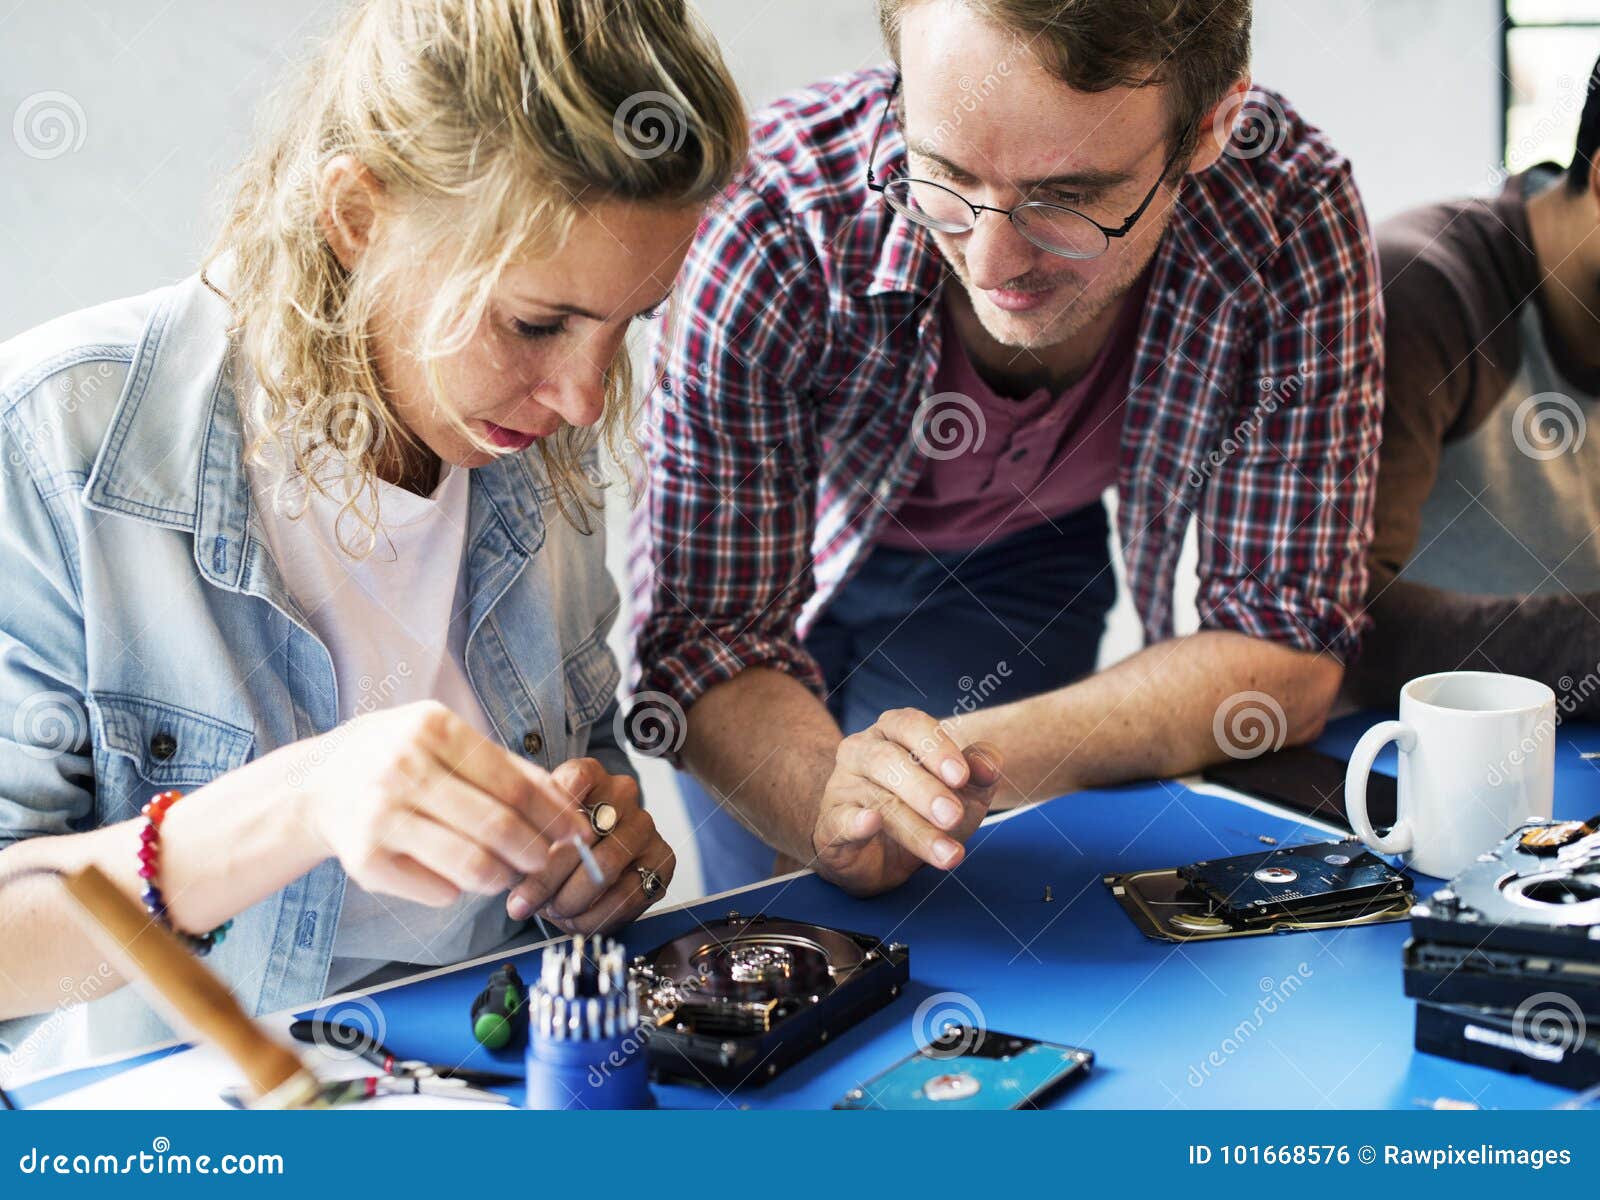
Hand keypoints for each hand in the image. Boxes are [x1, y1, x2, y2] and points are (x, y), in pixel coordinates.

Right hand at [293, 701, 584, 906]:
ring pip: (472, 865)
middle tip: (548, 861)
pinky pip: (437, 891)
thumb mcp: (446, 740)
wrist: (317, 784)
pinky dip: (459, 891)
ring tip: (508, 875)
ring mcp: (381, 815)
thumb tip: (567, 803)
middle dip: (537, 851)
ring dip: (503, 878)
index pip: (514, 785)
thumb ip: (507, 766)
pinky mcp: (365, 860)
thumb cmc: (398, 757)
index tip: (577, 833)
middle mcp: (404, 768)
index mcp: (433, 729)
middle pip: (498, 826)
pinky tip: (458, 879)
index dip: (554, 815)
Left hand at [505, 757, 674, 934]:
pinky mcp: (662, 860)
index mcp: (589, 774)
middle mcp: (622, 794)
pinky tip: (577, 921)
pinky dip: (596, 916)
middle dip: (547, 878)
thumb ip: (523, 842)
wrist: (592, 857)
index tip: (519, 858)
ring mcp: (645, 826)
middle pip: (583, 836)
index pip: (568, 787)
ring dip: (572, 899)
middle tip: (523, 903)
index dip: (542, 826)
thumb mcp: (535, 833)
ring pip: (605, 868)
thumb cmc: (557, 843)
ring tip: (553, 911)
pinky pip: (627, 896)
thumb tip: (508, 868)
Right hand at [810, 708, 1001, 896]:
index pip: (911, 725)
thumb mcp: (962, 791)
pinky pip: (840, 820)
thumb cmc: (923, 810)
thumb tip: (990, 765)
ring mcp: (842, 786)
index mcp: (893, 731)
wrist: (878, 855)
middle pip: (890, 761)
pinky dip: (855, 822)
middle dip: (926, 790)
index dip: (937, 748)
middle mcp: (862, 751)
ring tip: (947, 852)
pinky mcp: (829, 823)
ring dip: (915, 827)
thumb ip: (979, 771)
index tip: (962, 776)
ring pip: (877, 800)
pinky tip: (871, 822)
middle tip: (954, 816)